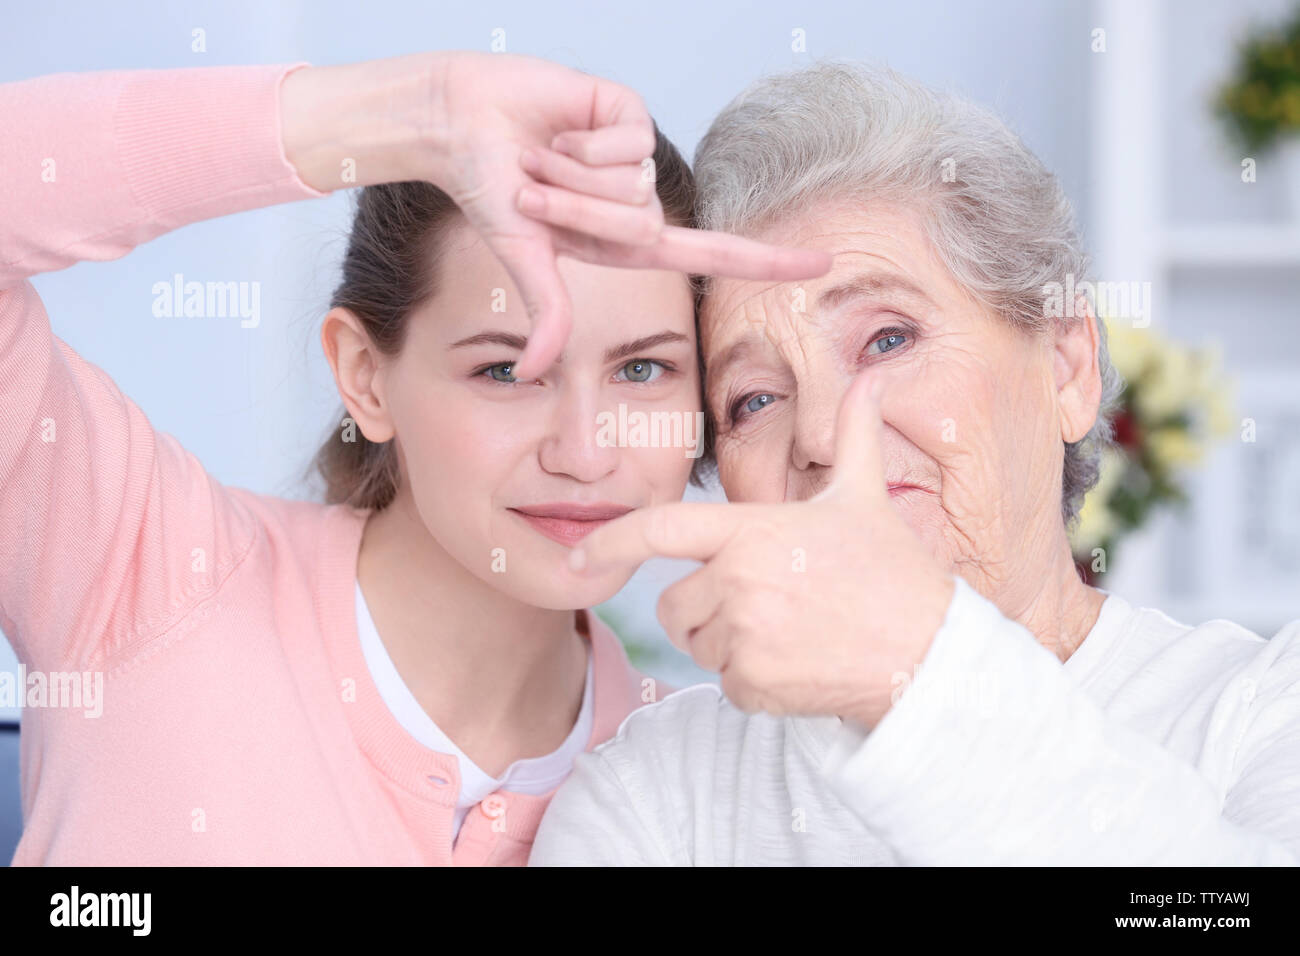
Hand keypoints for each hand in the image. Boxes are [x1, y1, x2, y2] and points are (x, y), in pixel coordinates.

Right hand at [280, 51, 831, 381]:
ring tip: (543, 160)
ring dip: (574, 179)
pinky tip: (558, 129)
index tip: (825, 261)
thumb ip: (546, 310)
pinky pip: (627, 145)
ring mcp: (638, 156)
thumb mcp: (525, 257)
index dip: (767, 261)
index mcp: (626, 240)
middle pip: (647, 227)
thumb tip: (536, 372)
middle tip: (538, 193)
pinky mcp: (628, 113)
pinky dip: (580, 144)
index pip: (712, 255)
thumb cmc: (488, 190)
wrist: (459, 124)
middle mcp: (639, 200)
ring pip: (635, 187)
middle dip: (579, 216)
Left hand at [569, 370, 955, 728]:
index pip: (660, 530)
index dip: (610, 542)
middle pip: (672, 604)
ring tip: (789, 632)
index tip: (578, 556)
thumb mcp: (864, 498)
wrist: (929, 654)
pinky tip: (798, 665)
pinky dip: (753, 681)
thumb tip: (870, 379)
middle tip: (765, 606)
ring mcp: (744, 635)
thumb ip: (853, 436)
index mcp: (752, 530)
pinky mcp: (753, 683)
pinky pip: (725, 683)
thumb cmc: (893, 572)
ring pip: (697, 646)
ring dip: (728, 645)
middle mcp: (739, 581)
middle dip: (702, 609)